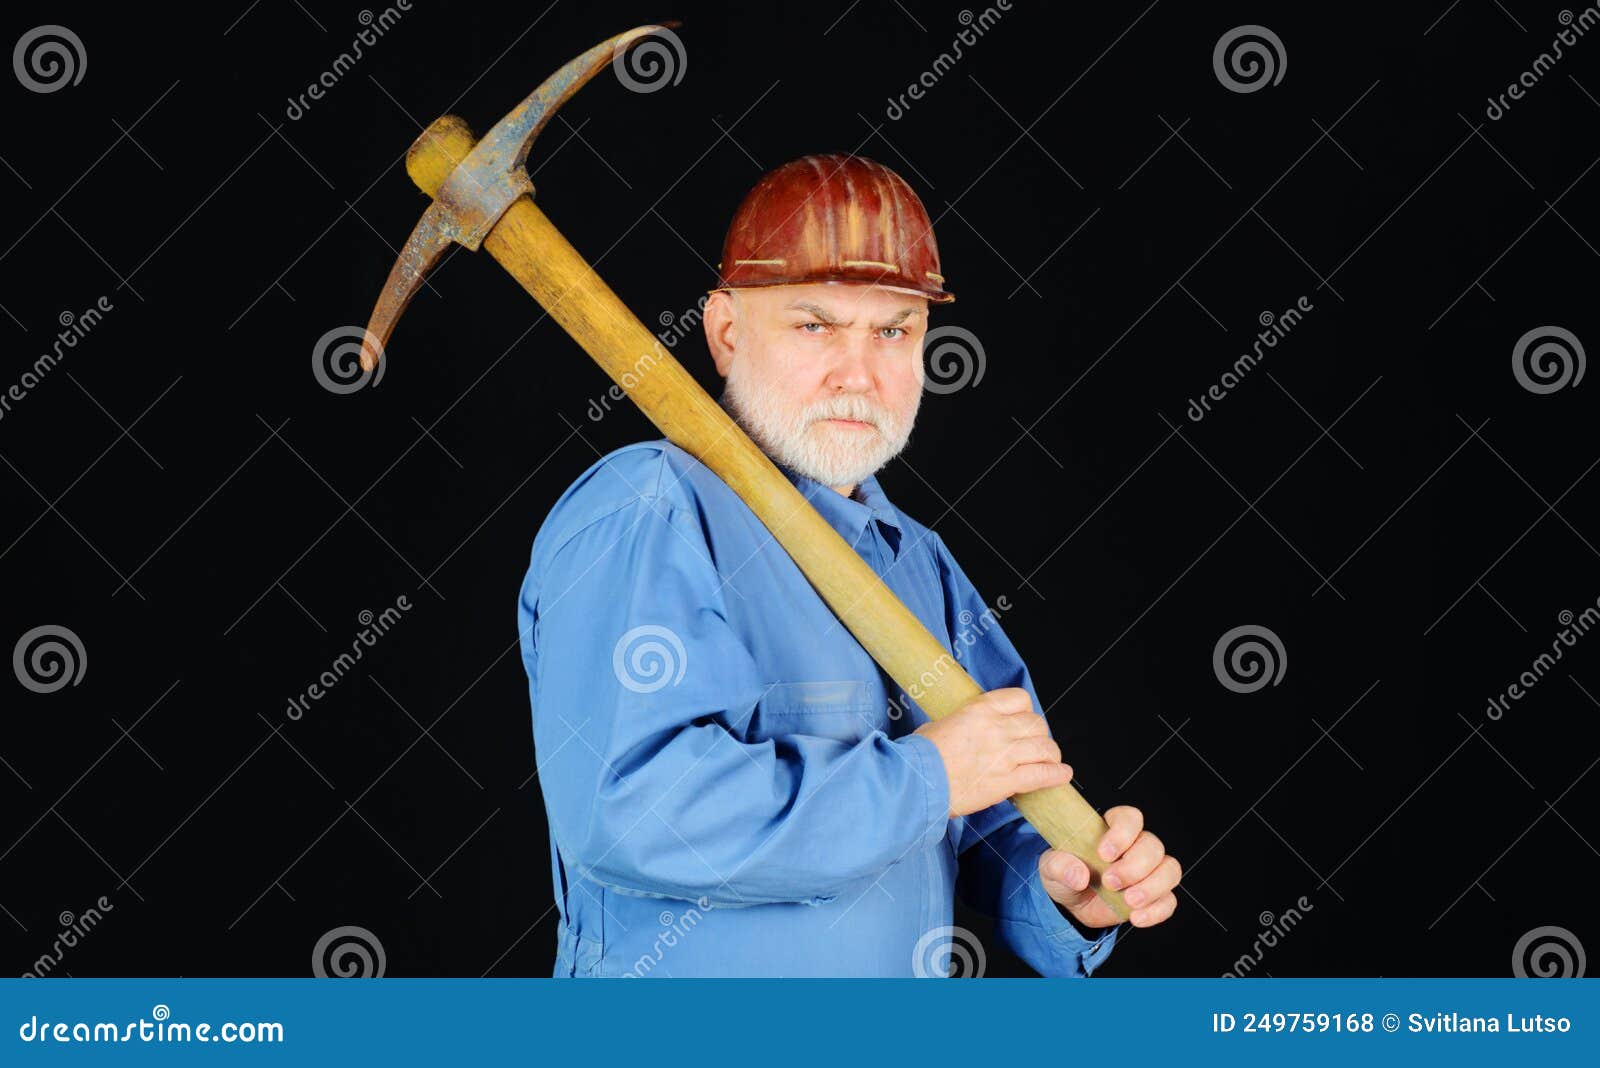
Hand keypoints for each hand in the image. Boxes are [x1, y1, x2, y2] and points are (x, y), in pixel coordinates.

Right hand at [914, 687, 1073, 817]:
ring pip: (1044, 748)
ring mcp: (1004, 756)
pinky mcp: (1006, 782)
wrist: (914, 782)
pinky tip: (1062, 774)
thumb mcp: (938, 725)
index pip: (1020, 699)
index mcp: (979, 710)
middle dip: (1039, 734)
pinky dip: (1056, 775)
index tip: (1023, 720)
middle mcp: (997, 729)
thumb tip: (961, 730)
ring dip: (1050, 755)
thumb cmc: (919, 755)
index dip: (1025, 710)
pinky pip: (1042, 775)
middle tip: (1035, 744)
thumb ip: (960, 724)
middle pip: (1036, 724)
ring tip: (1050, 760)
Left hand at [1038, 805, 1180, 928]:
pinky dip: (1156, 910)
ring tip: (1128, 901)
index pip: (1130, 818)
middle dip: (1134, 866)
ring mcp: (1149, 872)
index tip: (1104, 854)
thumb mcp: (1051, 867)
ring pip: (1169, 870)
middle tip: (1110, 882)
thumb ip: (1059, 865)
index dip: (1122, 833)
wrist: (1071, 903)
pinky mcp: (1154, 897)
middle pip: (1153, 846)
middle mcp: (1136, 846)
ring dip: (1151, 887)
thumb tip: (1078, 875)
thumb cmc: (1065, 873)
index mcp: (1112, 829)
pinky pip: (1168, 900)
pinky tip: (1136, 917)